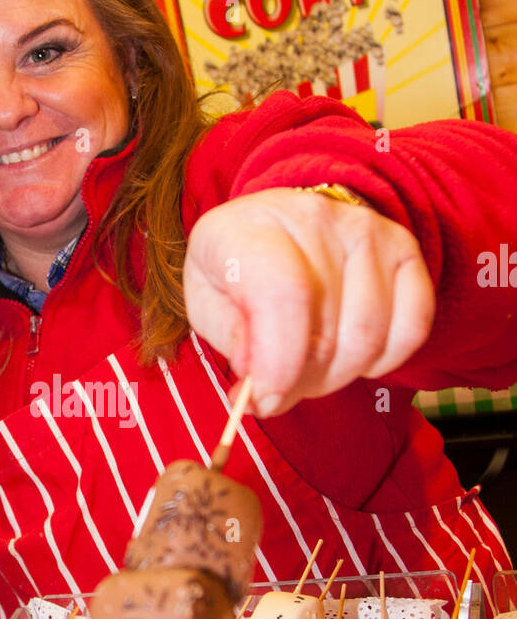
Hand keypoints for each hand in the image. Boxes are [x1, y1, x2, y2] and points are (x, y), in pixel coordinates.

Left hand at [183, 187, 435, 416]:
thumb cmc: (238, 269)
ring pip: (368, 339)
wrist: (281, 224)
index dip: (279, 363)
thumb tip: (260, 382)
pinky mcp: (405, 250)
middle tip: (280, 386)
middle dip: (301, 382)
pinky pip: (411, 329)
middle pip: (326, 334)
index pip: (283, 296)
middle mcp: (314, 220)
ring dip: (337, 375)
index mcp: (249, 230)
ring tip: (310, 366)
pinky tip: (350, 353)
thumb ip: (229, 339)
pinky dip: (381, 361)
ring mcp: (367, 231)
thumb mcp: (207, 300)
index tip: (267, 399)